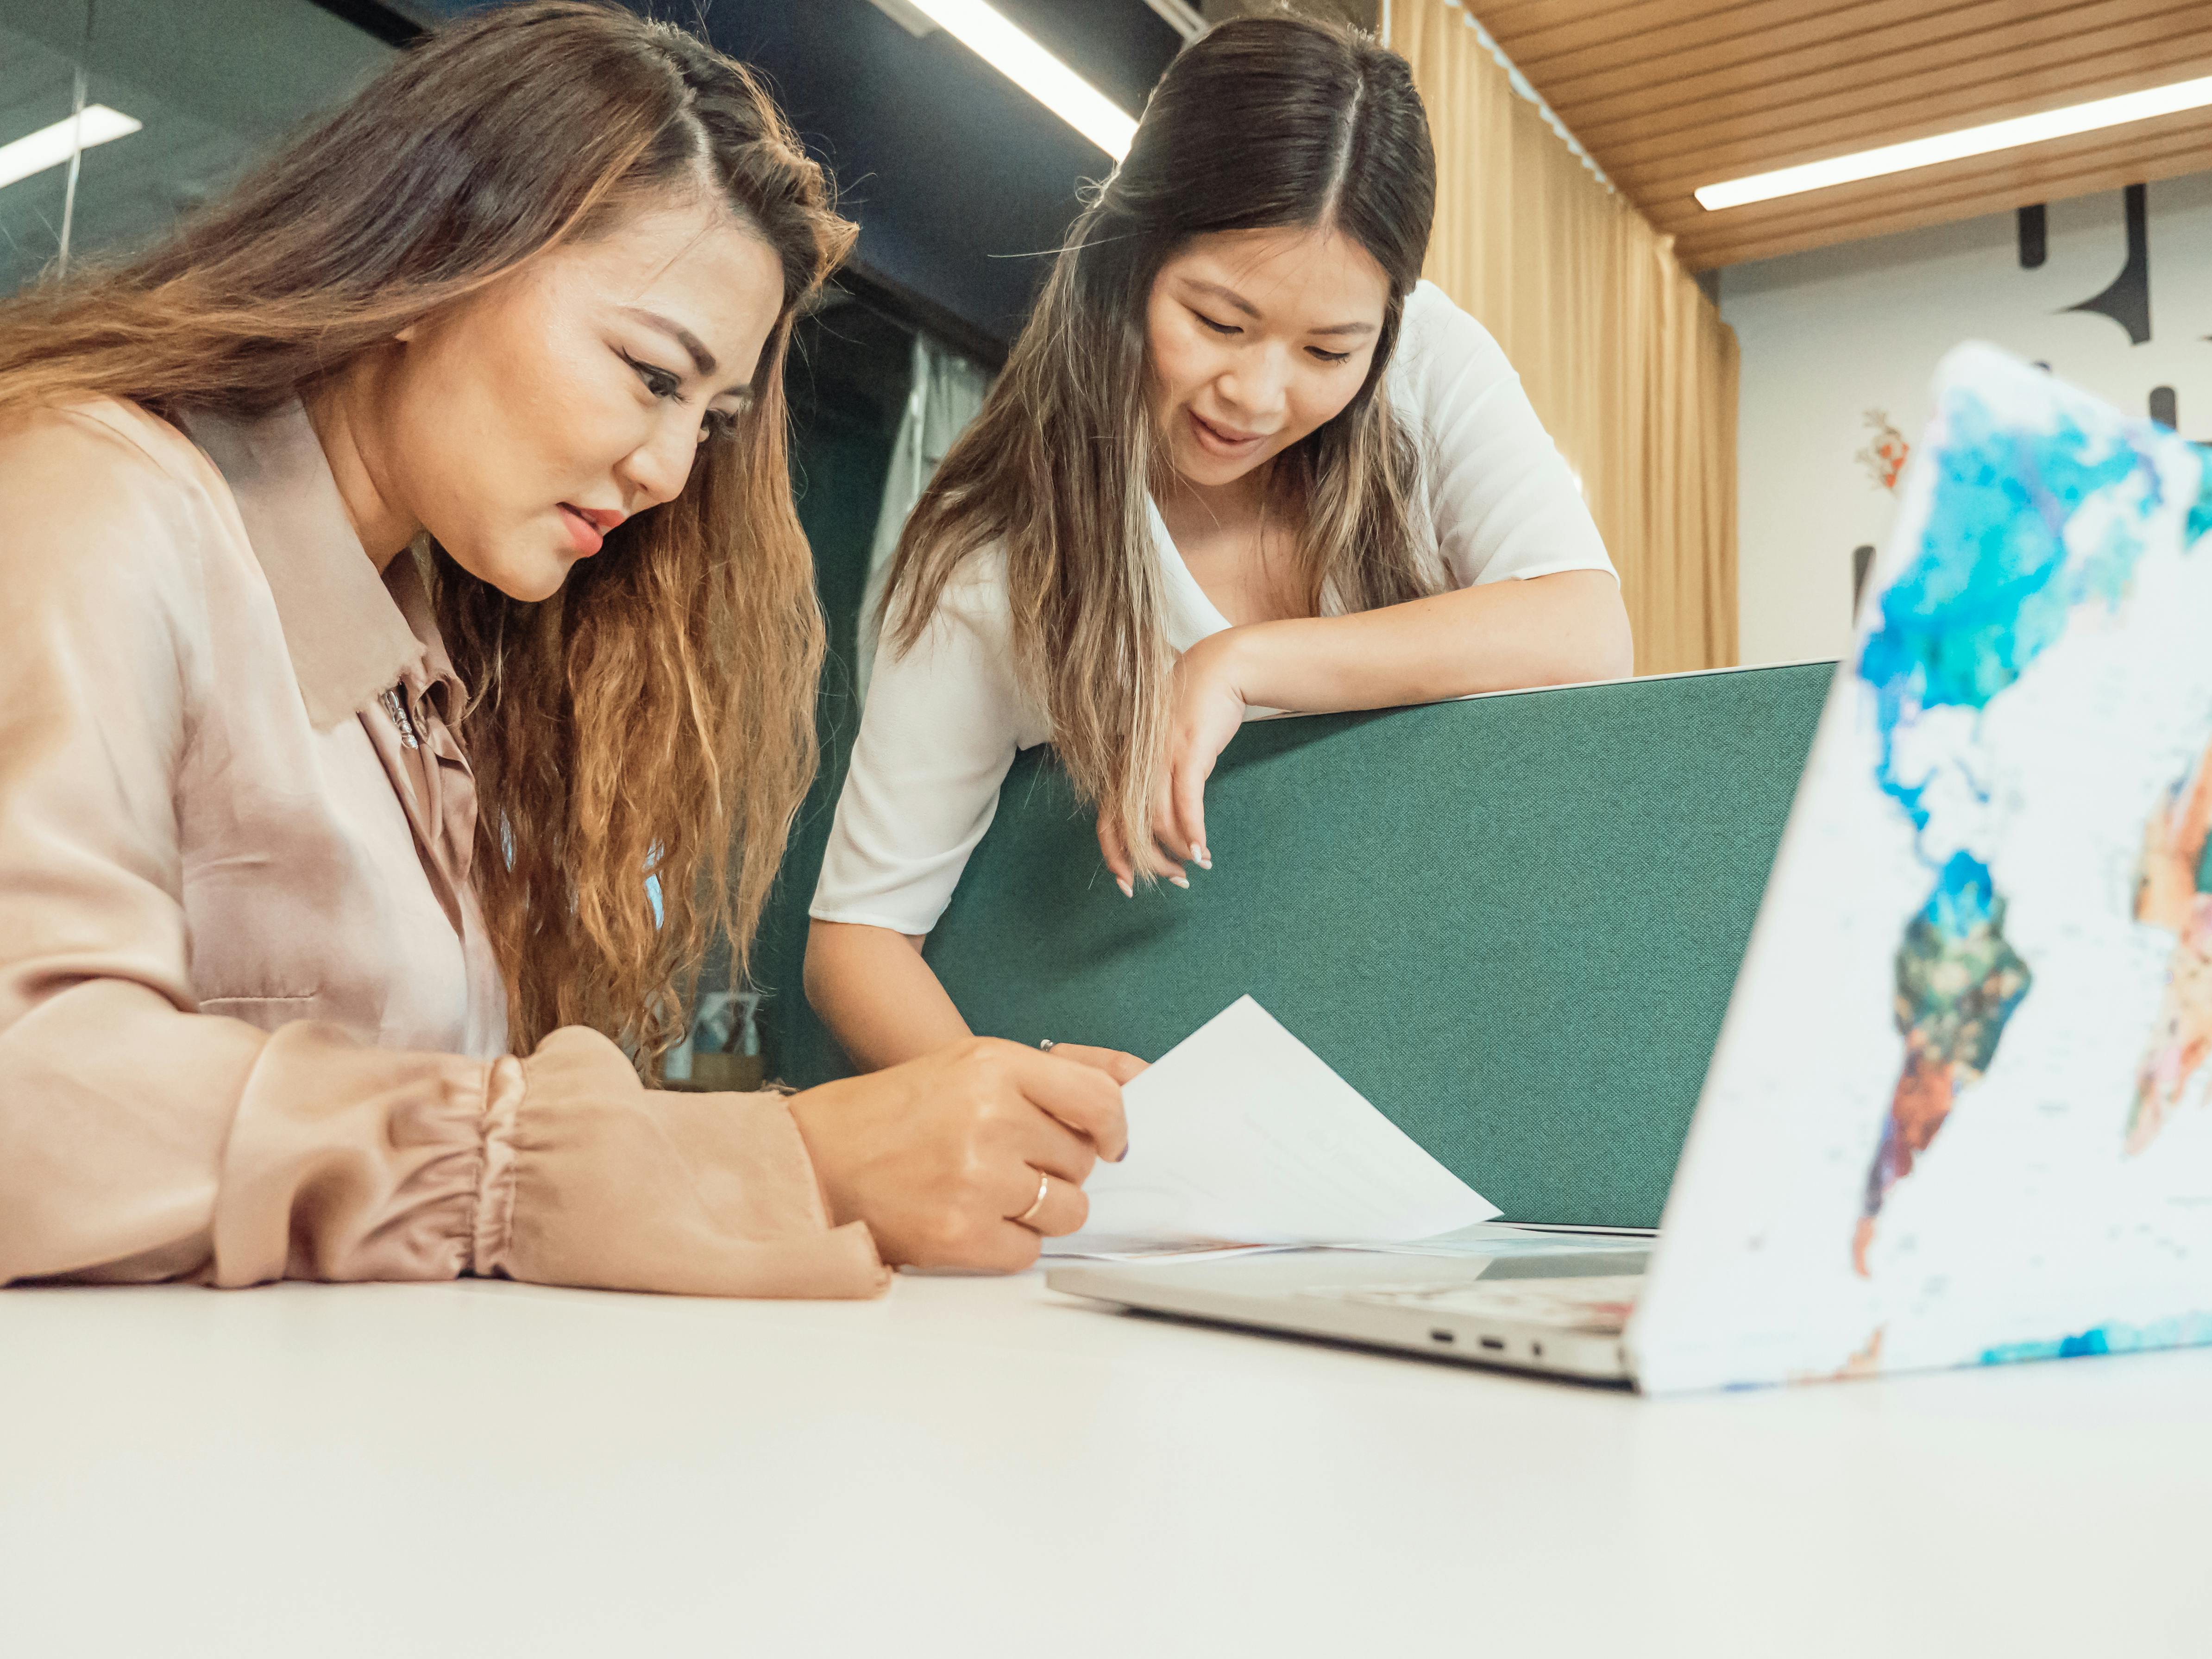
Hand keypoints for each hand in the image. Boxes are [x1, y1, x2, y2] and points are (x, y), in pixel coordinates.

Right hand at [788, 1037, 1128, 1270]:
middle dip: (1056, 1165)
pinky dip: (1008, 1242)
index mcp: (994, 1065)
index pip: (1099, 1099)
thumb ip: (1052, 1076)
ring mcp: (978, 1178)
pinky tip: (971, 1218)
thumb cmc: (890, 1114)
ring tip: (990, 1190)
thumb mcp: (968, 1066)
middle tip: (1006, 1160)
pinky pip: (1030, 1250)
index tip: (1109, 1142)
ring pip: (1067, 1210)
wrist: (812, 1159)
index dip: (1114, 1127)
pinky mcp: (962, 1234)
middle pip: (1081, 1160)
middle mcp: (991, 1117)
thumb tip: (1136, 1084)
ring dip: (1041, 1208)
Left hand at [1097, 629, 1246, 893]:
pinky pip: (1185, 804)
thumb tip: (1162, 823)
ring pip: (1158, 821)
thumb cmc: (1191, 712)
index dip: (1113, 856)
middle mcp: (1134, 763)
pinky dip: (1192, 833)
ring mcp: (1158, 757)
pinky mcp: (1186, 750)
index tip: (1127, 884)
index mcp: (1125, 765)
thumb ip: (1156, 781)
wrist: (1217, 670)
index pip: (1107, 821)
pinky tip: (1202, 851)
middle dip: (1150, 863)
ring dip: (1178, 851)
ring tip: (1198, 863)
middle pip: (1130, 828)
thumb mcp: (1165, 751)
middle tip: (1175, 880)